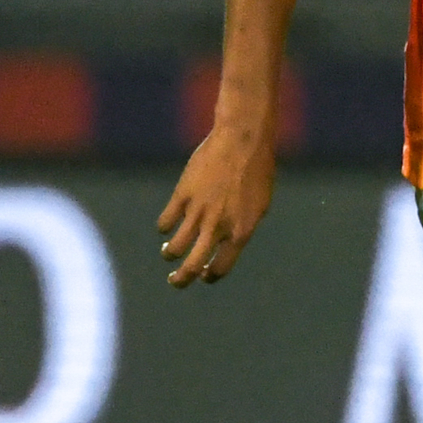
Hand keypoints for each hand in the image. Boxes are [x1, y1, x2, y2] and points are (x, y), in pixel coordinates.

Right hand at [157, 127, 276, 286]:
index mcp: (240, 232)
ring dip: (170, 254)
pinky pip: (166, 221)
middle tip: (175, 281)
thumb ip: (241, 227)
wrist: (243, 141)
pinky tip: (167, 226)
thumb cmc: (257, 171)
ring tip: (169, 253)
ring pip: (174, 247)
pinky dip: (164, 227)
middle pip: (193, 266)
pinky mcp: (182, 195)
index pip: (220, 268)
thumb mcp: (258, 205)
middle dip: (182, 279)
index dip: (209, 275)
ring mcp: (198, 212)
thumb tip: (224, 245)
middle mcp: (218, 227)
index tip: (202, 275)